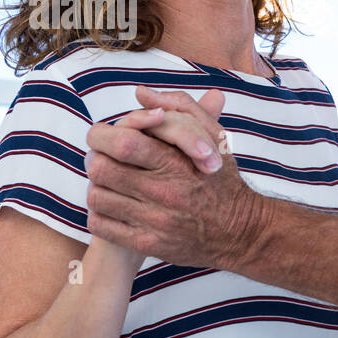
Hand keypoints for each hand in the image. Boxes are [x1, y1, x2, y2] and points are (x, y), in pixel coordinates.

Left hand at [84, 87, 268, 268]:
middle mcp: (164, 192)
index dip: (103, 135)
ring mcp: (154, 221)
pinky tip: (115, 207)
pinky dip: (100, 213)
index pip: (122, 142)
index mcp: (177, 163)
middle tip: (104, 158)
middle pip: (101, 168)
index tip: (106, 136)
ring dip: (99, 185)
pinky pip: (101, 225)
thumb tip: (141, 93)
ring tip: (111, 182)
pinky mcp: (148, 244)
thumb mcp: (213, 137)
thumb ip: (180, 108)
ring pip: (97, 196)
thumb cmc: (222, 180)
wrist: (241, 231)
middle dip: (96, 158)